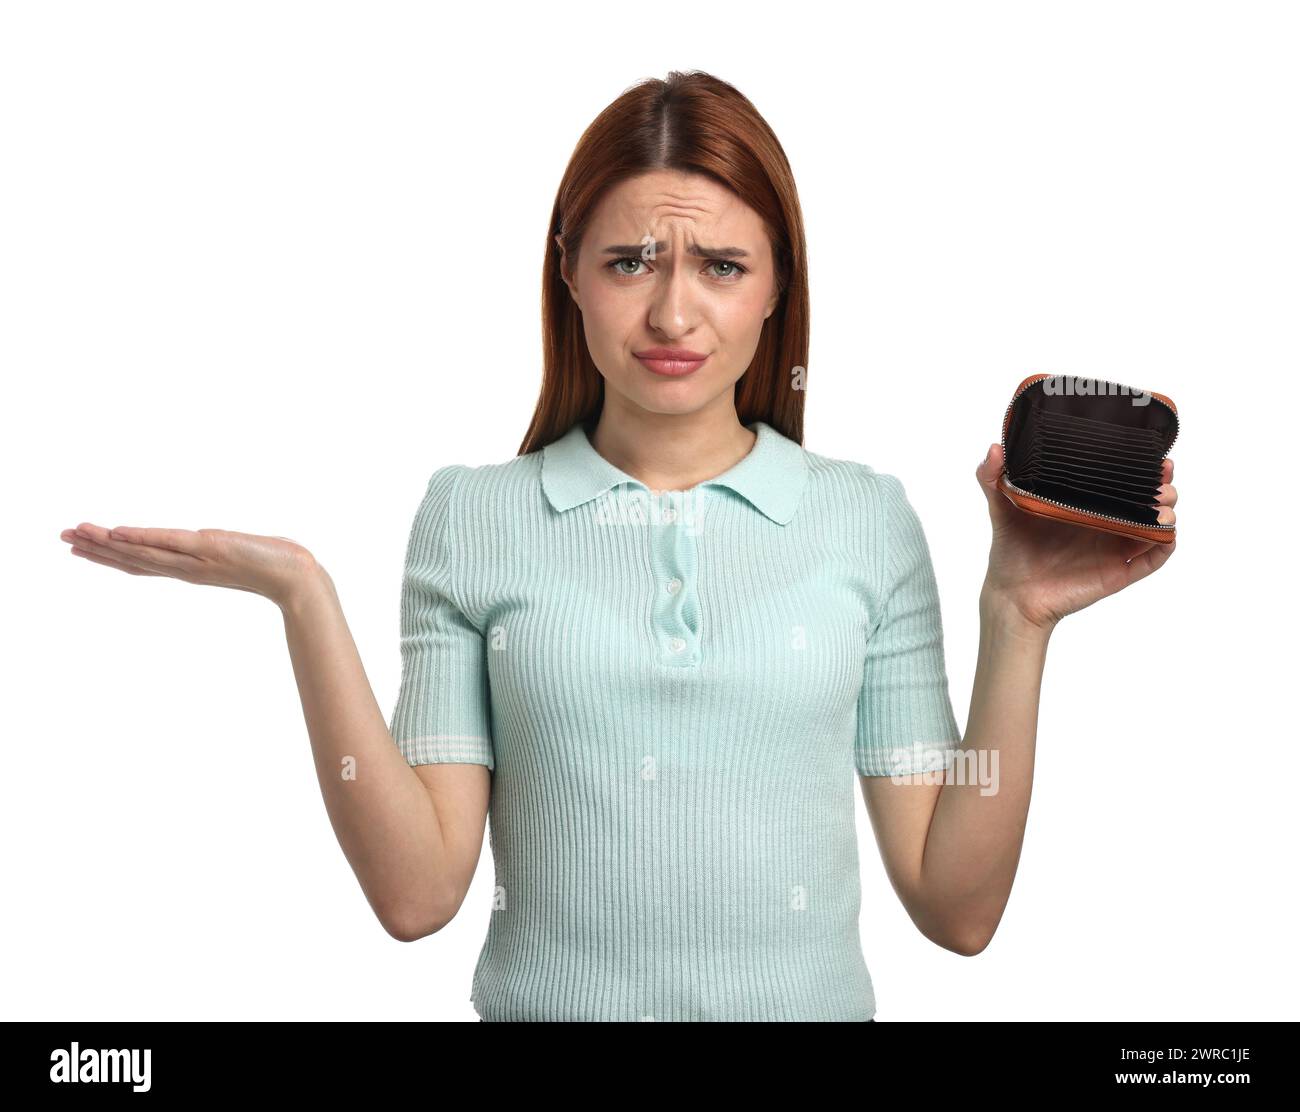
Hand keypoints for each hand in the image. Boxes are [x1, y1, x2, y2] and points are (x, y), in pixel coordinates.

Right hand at [59, 522, 324, 609]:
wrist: (298, 579)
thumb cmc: (276, 565)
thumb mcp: (240, 552)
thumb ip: (219, 549)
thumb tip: (210, 542)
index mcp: (192, 569)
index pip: (143, 562)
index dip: (111, 555)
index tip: (85, 545)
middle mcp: (188, 568)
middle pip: (133, 559)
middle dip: (97, 549)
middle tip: (63, 538)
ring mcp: (196, 561)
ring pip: (142, 552)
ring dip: (107, 542)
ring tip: (76, 534)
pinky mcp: (209, 550)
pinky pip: (168, 543)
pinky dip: (141, 538)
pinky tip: (117, 533)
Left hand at [974, 444, 1176, 631]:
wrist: (1011, 594)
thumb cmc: (1010, 550)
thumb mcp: (1000, 508)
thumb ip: (993, 478)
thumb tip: (994, 449)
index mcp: (1085, 503)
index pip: (1121, 479)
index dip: (1140, 465)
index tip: (1150, 452)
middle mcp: (1105, 522)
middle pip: (1147, 499)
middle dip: (1161, 485)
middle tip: (1161, 475)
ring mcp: (1114, 547)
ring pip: (1156, 526)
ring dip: (1167, 512)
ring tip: (1162, 504)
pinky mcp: (1118, 572)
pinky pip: (1152, 559)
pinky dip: (1165, 545)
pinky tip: (1165, 533)